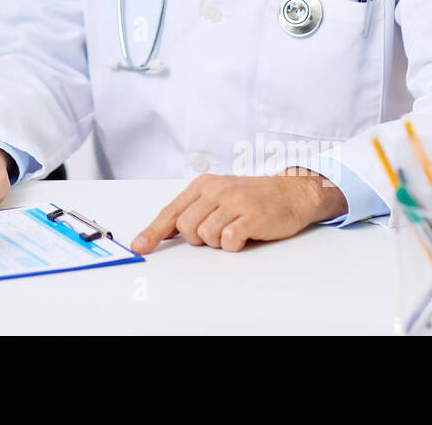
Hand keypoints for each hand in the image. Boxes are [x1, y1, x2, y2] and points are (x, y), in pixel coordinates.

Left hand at [130, 168, 347, 253]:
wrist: (292, 193)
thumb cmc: (253, 198)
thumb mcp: (218, 197)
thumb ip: (192, 211)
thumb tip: (162, 233)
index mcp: (204, 185)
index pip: (171, 211)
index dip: (153, 231)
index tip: (139, 246)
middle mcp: (216, 190)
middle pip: (185, 227)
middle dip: (198, 238)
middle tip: (219, 231)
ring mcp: (234, 202)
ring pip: (205, 235)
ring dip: (218, 241)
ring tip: (234, 230)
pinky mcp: (251, 216)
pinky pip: (228, 241)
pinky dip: (234, 244)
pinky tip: (245, 235)